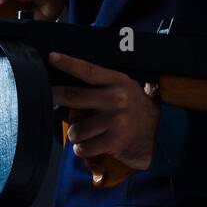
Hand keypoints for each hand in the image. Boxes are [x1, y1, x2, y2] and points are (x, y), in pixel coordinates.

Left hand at [49, 52, 161, 170]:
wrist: (160, 135)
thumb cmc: (134, 110)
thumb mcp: (124, 89)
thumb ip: (101, 86)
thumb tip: (68, 84)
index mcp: (117, 81)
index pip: (88, 70)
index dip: (68, 63)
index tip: (52, 57)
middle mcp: (116, 98)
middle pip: (74, 96)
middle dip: (54, 96)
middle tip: (45, 95)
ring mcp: (115, 120)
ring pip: (76, 129)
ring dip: (76, 134)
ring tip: (86, 133)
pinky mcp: (114, 141)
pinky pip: (83, 147)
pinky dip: (82, 149)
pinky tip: (91, 145)